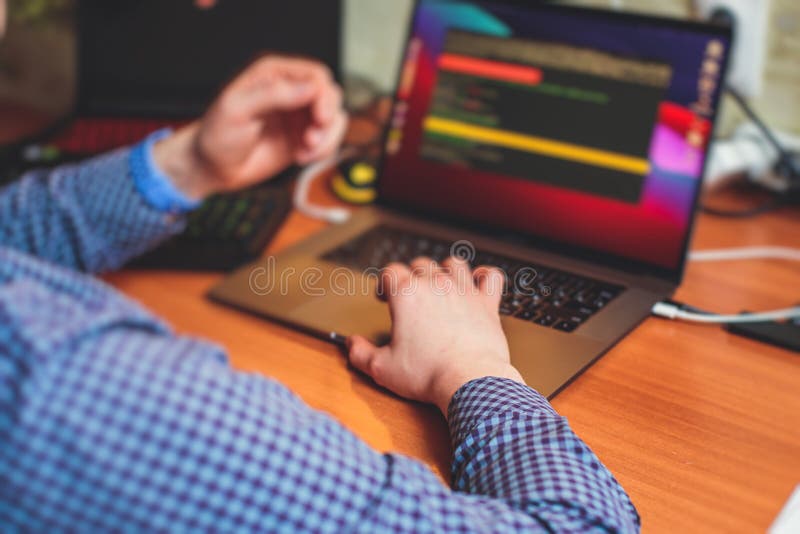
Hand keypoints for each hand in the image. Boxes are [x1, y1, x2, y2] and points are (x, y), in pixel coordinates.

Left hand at [153, 56, 347, 199]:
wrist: (214, 168)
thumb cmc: (217, 136)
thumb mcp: (237, 109)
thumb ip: (273, 94)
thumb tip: (309, 89)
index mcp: (273, 74)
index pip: (315, 75)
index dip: (323, 96)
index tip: (320, 118)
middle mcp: (290, 92)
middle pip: (330, 95)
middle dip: (327, 119)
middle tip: (311, 139)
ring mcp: (298, 115)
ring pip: (334, 119)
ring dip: (326, 139)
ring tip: (305, 152)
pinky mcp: (302, 137)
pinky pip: (328, 140)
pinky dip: (322, 151)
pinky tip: (301, 158)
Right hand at [347, 257, 524, 414]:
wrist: (469, 382)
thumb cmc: (428, 375)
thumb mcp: (382, 368)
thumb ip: (361, 354)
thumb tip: (352, 344)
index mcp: (407, 295)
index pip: (391, 271)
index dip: (384, 282)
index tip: (384, 296)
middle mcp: (436, 285)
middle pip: (420, 265)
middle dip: (411, 276)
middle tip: (409, 295)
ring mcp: (464, 291)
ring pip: (454, 264)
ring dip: (444, 270)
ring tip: (440, 283)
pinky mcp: (487, 303)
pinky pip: (491, 276)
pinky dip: (484, 275)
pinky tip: (478, 282)